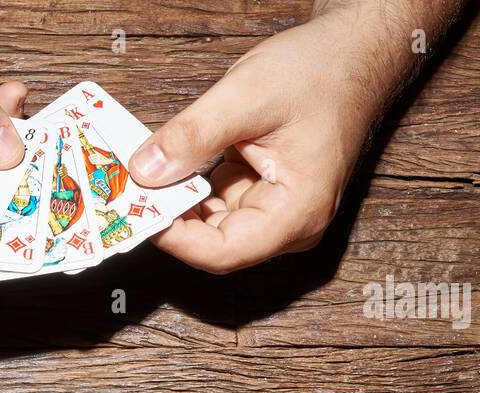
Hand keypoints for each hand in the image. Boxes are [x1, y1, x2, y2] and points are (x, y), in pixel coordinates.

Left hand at [129, 4, 416, 272]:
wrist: (353, 53)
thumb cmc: (321, 71)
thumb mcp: (248, 95)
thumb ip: (193, 136)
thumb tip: (144, 170)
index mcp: (297, 212)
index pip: (223, 253)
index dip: (174, 239)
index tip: (137, 211)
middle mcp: (290, 223)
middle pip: (214, 244)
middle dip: (169, 219)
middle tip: (126, 193)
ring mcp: (276, 212)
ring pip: (209, 225)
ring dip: (175, 202)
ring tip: (141, 176)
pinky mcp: (261, 195)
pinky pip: (215, 204)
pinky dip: (188, 188)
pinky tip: (167, 167)